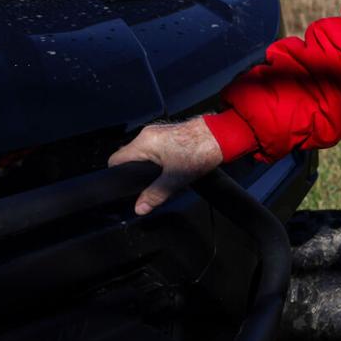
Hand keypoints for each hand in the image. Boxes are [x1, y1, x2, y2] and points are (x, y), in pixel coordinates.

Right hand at [108, 117, 223, 214]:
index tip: (125, 188)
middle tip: (145, 187)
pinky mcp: (171, 134)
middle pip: (129, 157)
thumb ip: (154, 194)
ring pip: (144, 153)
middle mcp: (148, 134)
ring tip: (159, 179)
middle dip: (135, 173)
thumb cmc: (201, 150)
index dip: (118, 176)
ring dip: (149, 167)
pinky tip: (169, 169)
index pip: (116, 160)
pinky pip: (156, 149)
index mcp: (144, 142)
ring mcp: (160, 132)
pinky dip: (158, 160)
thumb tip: (140, 207)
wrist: (224, 134)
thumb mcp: (175, 179)